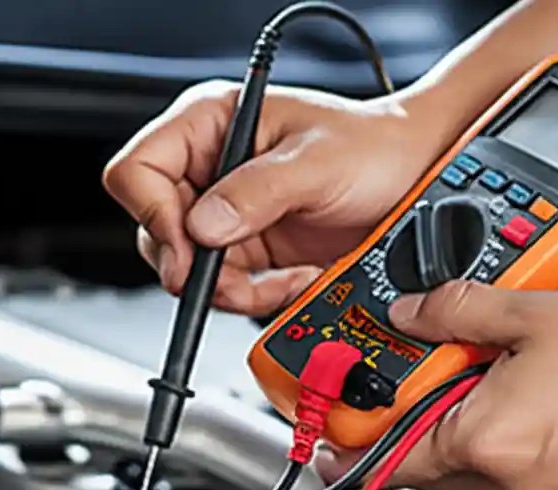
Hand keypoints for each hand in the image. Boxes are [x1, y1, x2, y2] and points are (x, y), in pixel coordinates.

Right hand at [102, 80, 452, 315]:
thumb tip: (203, 227)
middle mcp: (208, 168)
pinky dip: (251, 296)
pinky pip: (221, 287)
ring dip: (227, 287)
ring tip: (276, 279)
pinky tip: (288, 280)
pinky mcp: (245, 248)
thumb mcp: (317, 164)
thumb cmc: (376, 148)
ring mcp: (223, 211)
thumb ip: (257, 192)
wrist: (419, 180)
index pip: (138, 170)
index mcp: (209, 125)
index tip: (191, 243)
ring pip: (185, 267)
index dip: (153, 213)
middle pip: (154, 228)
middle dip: (195, 263)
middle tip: (230, 275)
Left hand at [315, 281, 557, 489]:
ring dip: (469, 448)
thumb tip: (408, 314)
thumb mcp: (531, 313)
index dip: (352, 451)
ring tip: (502, 396)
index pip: (390, 461)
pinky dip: (513, 465)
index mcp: (488, 444)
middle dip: (421, 433)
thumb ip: (453, 311)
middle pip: (431, 472)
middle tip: (430, 393)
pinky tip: (540, 422)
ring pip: (475, 486)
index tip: (329, 446)